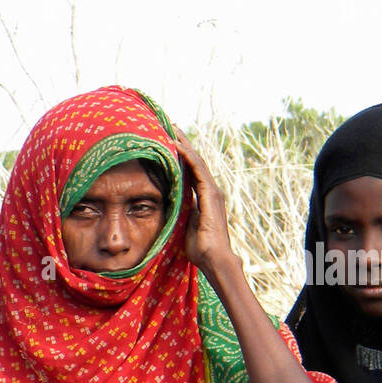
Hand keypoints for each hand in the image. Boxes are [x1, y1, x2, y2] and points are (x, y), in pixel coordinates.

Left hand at [174, 129, 240, 282]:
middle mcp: (210, 189)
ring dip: (182, 143)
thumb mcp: (184, 224)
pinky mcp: (210, 194)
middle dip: (182, 142)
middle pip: (194, 160)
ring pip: (195, 160)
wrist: (214, 258)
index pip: (190, 169)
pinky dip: (186, 156)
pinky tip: (175, 145)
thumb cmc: (199, 247)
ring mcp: (212, 190)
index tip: (167, 140)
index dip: (180, 154)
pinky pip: (197, 170)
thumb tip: (169, 206)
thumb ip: (181, 212)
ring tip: (170, 127)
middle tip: (168, 124)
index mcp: (204, 195)